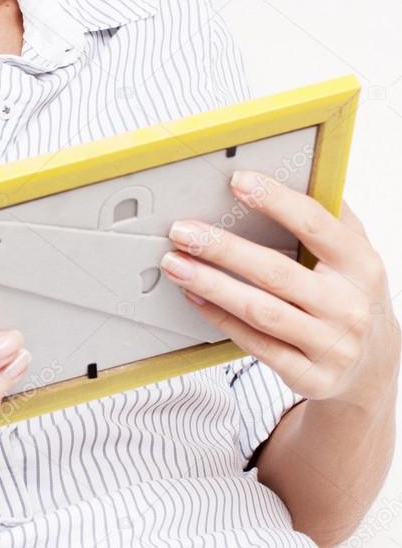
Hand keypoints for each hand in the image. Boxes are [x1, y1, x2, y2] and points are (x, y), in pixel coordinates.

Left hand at [159, 169, 400, 404]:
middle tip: (182, 230)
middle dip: (222, 249)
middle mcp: (349, 307)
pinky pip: (256, 344)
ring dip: (210, 285)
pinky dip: (220, 318)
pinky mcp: (311, 377)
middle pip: (275, 272)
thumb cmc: (351, 293)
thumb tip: (293, 169)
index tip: (238, 181)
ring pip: (259, 311)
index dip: (276, 201)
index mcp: (361, 265)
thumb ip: (328, 215)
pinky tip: (193, 297)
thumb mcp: (354, 253)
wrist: (373, 366)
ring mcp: (331, 346)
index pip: (316, 225)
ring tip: (175, 263)